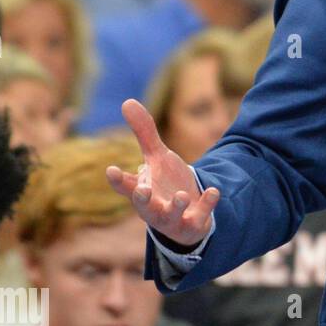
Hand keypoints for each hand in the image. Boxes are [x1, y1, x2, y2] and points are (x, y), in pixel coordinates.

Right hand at [106, 99, 219, 250]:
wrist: (188, 216)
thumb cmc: (167, 184)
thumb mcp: (157, 157)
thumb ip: (144, 133)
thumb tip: (127, 101)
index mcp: (141, 190)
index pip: (125, 186)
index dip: (118, 180)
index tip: (111, 170)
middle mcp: (153, 206)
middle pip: (144, 206)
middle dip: (142, 199)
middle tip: (142, 191)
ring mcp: (173, 217)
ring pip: (170, 215)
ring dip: (176, 206)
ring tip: (182, 195)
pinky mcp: (193, 223)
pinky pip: (200, 216)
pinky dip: (207, 204)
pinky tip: (214, 191)